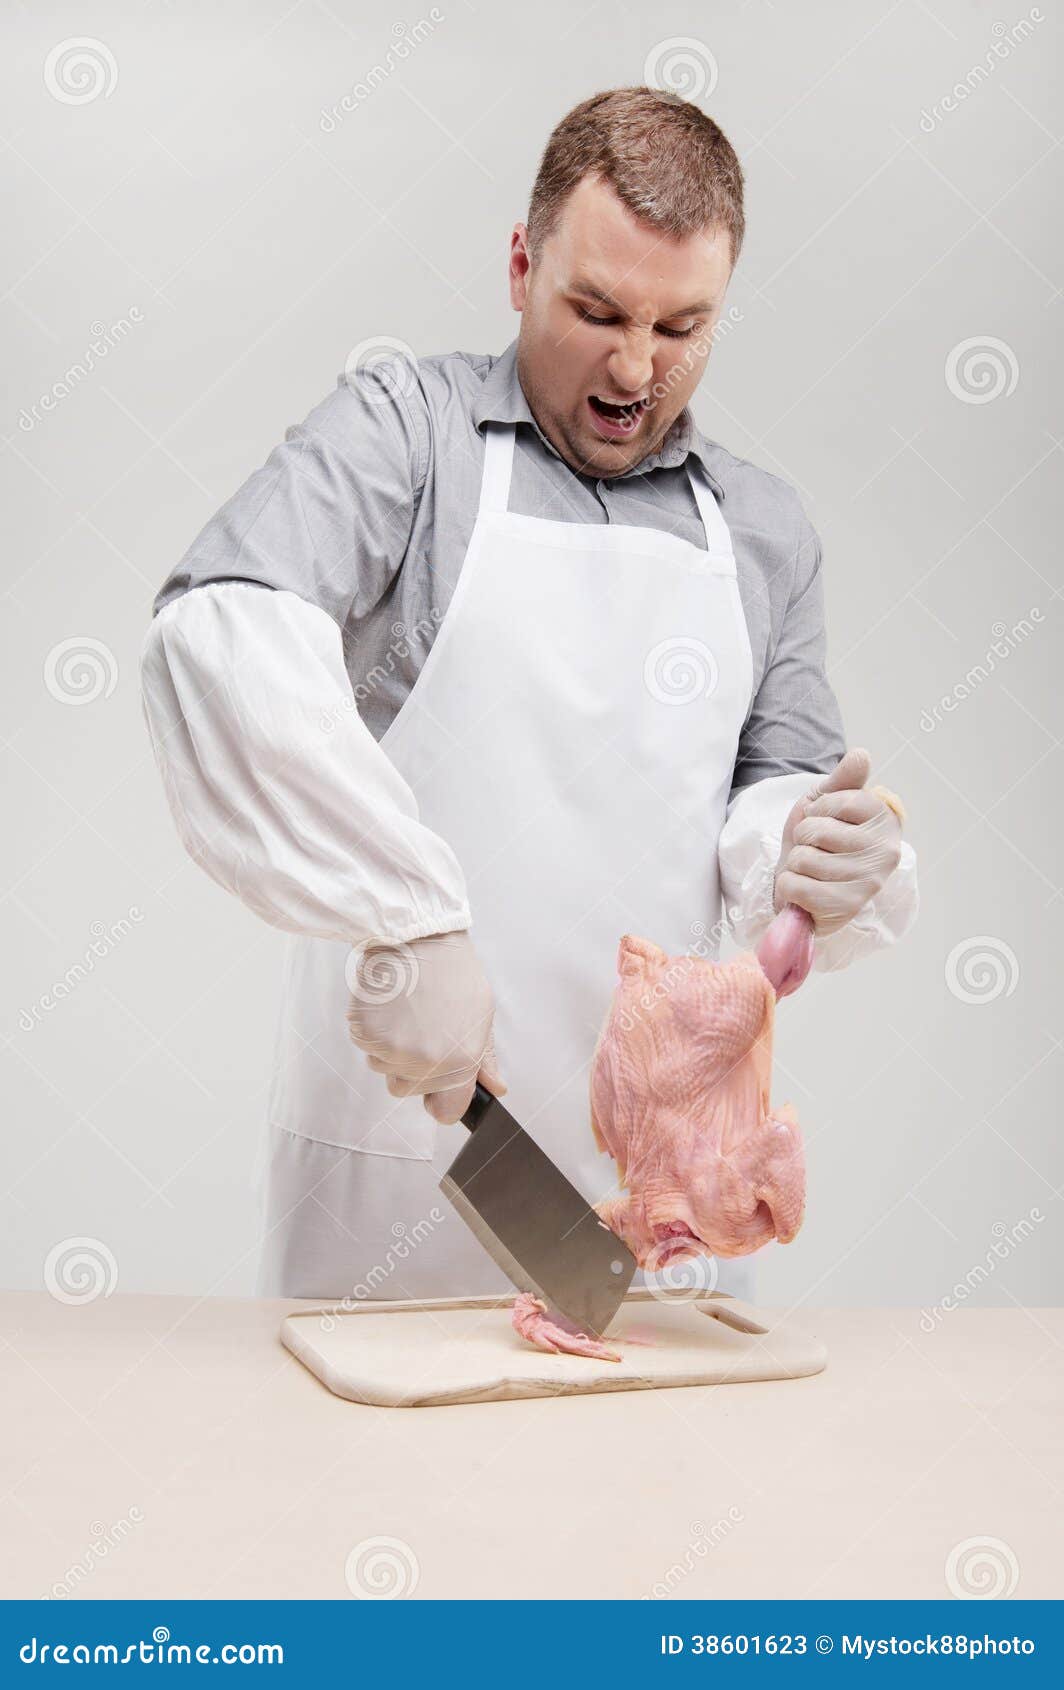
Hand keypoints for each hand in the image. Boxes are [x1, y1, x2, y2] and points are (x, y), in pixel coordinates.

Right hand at [346, 929, 505, 1124]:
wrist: (418, 935)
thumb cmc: (453, 971)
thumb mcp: (481, 1014)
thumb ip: (484, 1058)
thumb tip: (496, 1089)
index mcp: (459, 1062)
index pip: (445, 1113)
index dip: (441, 1101)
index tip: (438, 1088)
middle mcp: (425, 1062)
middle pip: (406, 1089)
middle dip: (412, 1067)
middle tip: (421, 1028)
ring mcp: (392, 1049)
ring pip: (383, 1068)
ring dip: (391, 1047)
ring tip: (406, 1011)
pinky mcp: (365, 1033)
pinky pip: (366, 1047)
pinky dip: (374, 1031)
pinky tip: (389, 1005)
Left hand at [773, 748, 904, 937]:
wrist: (805, 888)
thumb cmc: (818, 843)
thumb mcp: (824, 805)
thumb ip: (842, 780)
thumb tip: (862, 755)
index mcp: (885, 819)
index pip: (837, 801)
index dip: (818, 810)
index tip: (824, 821)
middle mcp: (885, 852)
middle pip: (816, 831)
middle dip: (804, 839)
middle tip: (816, 850)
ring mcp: (869, 882)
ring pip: (804, 859)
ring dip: (796, 865)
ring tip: (811, 871)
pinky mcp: (846, 908)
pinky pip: (796, 886)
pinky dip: (789, 887)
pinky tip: (805, 892)